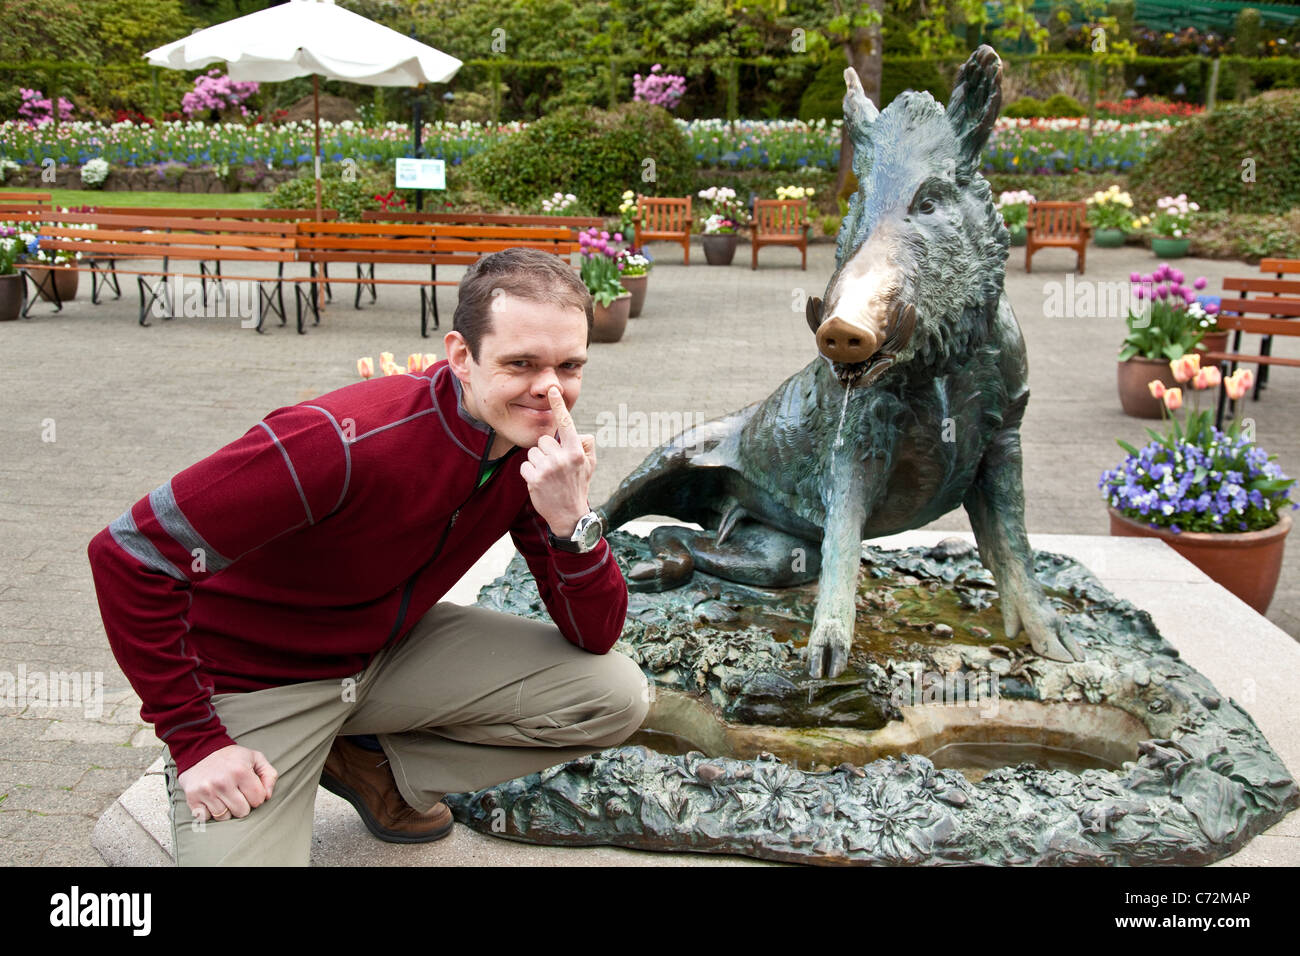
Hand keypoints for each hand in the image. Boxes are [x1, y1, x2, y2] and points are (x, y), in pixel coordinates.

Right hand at [177, 744, 276, 823]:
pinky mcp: (192, 798)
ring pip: (224, 817)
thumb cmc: (231, 758)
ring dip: (226, 810)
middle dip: (242, 805)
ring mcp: (206, 791)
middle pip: (242, 812)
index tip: (249, 789)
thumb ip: (269, 775)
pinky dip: (208, 813)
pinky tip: (210, 800)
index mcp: (241, 771)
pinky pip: (205, 818)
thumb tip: (268, 796)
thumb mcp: (255, 758)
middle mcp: (223, 782)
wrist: (200, 751)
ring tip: (223, 796)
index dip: (256, 796)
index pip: (258, 800)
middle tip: (236, 794)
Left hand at [518, 385, 596, 536]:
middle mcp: (563, 457)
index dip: (559, 406)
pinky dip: (529, 474)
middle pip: (543, 440)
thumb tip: (582, 434)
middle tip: (554, 468)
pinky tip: (539, 483)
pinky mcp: (535, 479)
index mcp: (577, 451)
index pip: (566, 424)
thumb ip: (586, 447)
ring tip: (547, 477)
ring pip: (532, 452)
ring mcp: (549, 468)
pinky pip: (525, 466)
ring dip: (537, 463)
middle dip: (546, 452)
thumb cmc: (578, 486)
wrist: (570, 516)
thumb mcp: (589, 466)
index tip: (553, 389)